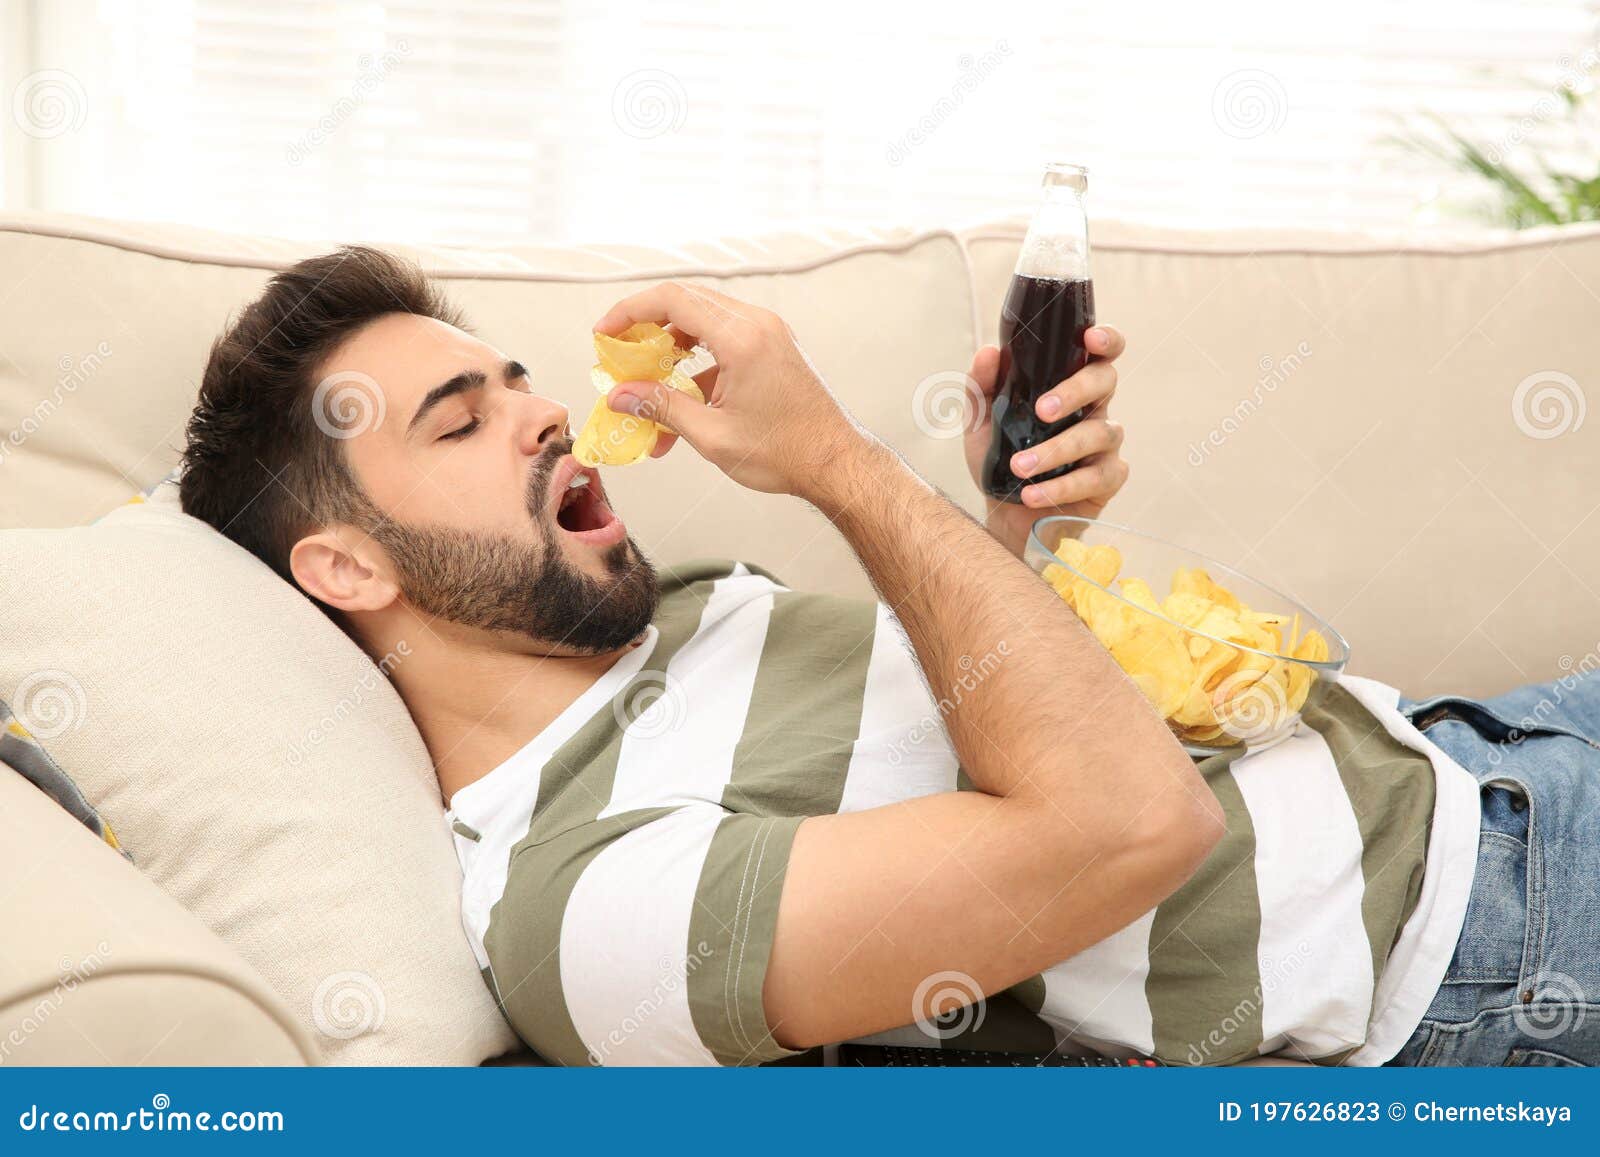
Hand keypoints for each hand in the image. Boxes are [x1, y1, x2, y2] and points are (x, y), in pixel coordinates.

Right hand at [593, 282, 866, 498]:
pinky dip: (698, 359)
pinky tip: (683, 398)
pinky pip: (725, 338)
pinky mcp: (775, 347)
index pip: (673, 299)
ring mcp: (769, 333)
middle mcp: (758, 324)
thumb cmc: (784, 453)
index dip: (630, 311)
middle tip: (620, 354)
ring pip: (705, 318)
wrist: (836, 463)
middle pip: (687, 301)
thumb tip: (620, 397)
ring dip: (671, 343)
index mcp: (742, 338)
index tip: (604, 335)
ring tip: (648, 379)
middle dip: (646, 326)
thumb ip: (661, 409)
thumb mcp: (712, 435)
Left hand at [963, 326, 1128, 557]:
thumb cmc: (1000, 459)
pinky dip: (1061, 486)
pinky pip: (1096, 477)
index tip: (1090, 339)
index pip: (1100, 354)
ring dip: (1056, 450)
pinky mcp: (1108, 480)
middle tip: (1041, 410)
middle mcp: (1094, 410)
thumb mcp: (981, 422)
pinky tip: (1032, 495)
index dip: (1106, 340)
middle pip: (1104, 382)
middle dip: (1074, 392)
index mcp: (1070, 387)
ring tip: (1020, 467)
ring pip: (1097, 434)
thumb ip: (981, 386)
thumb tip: (988, 352)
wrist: (1004, 514)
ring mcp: (1105, 445)